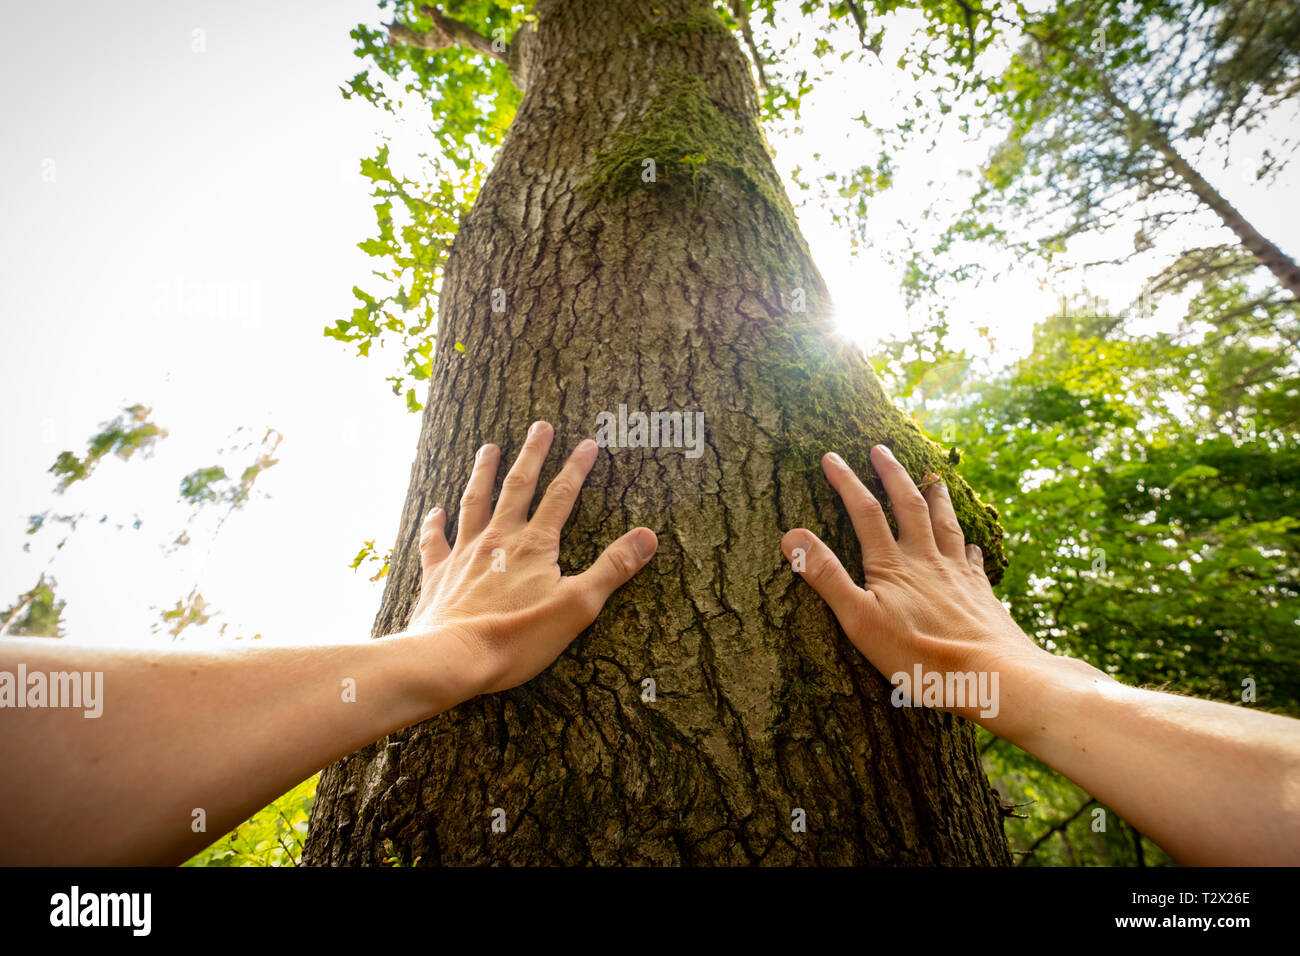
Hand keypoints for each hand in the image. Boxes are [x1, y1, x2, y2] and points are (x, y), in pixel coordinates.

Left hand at [402, 421, 657, 702]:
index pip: (560, 496)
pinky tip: (435, 510)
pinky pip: (434, 541)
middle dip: (531, 455)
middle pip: (517, 487)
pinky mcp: (438, 575)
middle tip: (539, 426)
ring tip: (488, 448)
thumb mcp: (578, 605)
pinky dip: (434, 524)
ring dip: (482, 473)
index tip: (588, 443)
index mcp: (534, 545)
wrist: (453, 658)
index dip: (576, 468)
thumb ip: (613, 568)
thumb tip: (649, 536)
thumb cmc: (518, 636)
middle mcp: (498, 539)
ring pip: (474, 502)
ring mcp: (464, 554)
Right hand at [781, 444, 1046, 727]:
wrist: (993, 674)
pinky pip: (973, 559)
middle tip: (881, 448)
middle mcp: (927, 560)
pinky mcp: (980, 594)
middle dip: (892, 474)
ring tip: (934, 477)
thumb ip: (826, 576)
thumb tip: (790, 535)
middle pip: (909, 505)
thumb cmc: (920, 655)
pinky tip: (971, 544)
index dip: (846, 481)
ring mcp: (958, 574)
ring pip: (946, 524)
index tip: (830, 456)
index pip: (864, 512)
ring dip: (936, 497)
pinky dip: (969, 545)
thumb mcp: (860, 620)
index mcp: (893, 565)